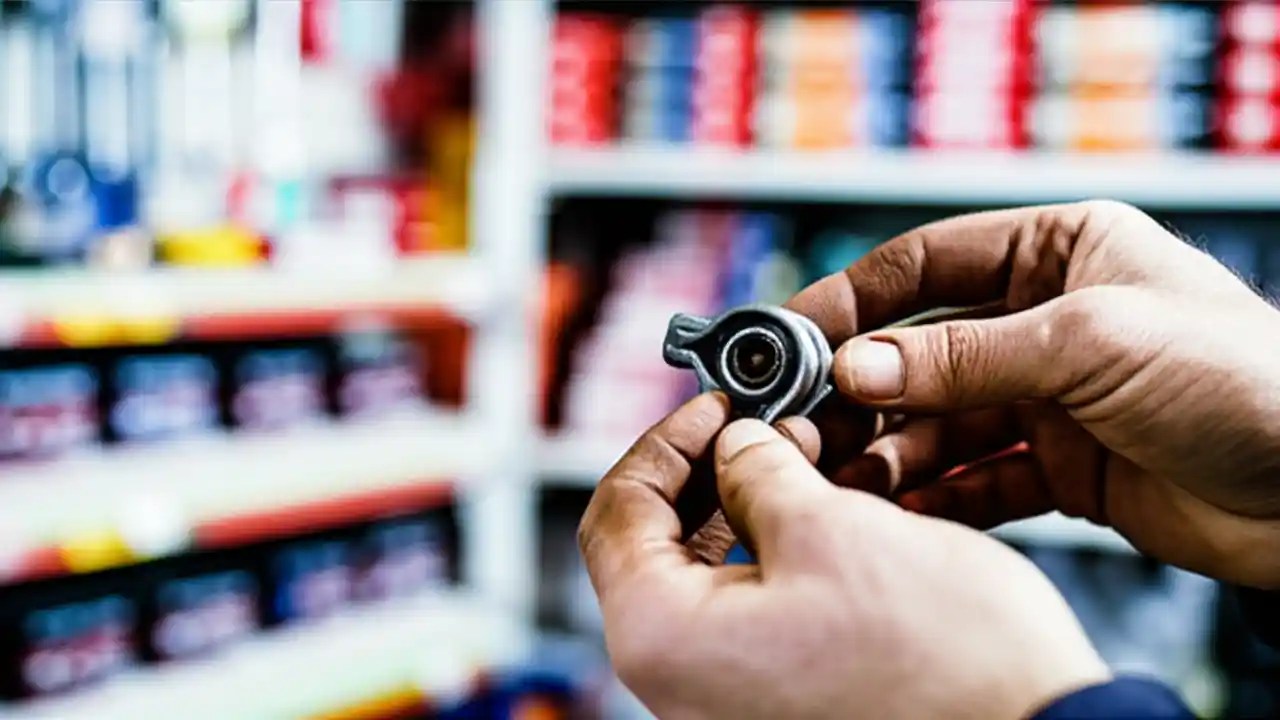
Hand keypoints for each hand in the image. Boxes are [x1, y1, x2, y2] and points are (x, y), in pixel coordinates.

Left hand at [579, 393, 1109, 719]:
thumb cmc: (945, 664)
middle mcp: (680, 680)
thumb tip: (733, 445)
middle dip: (707, 468)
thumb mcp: (832, 527)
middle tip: (758, 420)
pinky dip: (774, 551)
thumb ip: (758, 470)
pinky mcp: (775, 701)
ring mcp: (726, 697)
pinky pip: (749, 610)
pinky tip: (818, 512)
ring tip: (800, 456)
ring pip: (707, 573)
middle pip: (656, 542)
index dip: (663, 441)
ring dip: (744, 504)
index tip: (713, 405)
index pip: (616, 512)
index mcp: (664, 636)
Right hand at [786, 199, 1279, 588]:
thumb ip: (966, 357)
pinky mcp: (1065, 468)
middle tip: (806, 425)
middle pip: (923, 351)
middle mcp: (1048, 322)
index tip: (792, 334)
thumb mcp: (1091, 341)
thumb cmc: (1245, 378)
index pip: (928, 263)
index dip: (855, 298)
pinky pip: (978, 479)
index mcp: (1060, 253)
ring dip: (891, 450)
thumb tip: (857, 364)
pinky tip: (899, 509)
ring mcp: (1053, 398)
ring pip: (942, 422)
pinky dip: (936, 496)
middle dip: (864, 389)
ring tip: (846, 478)